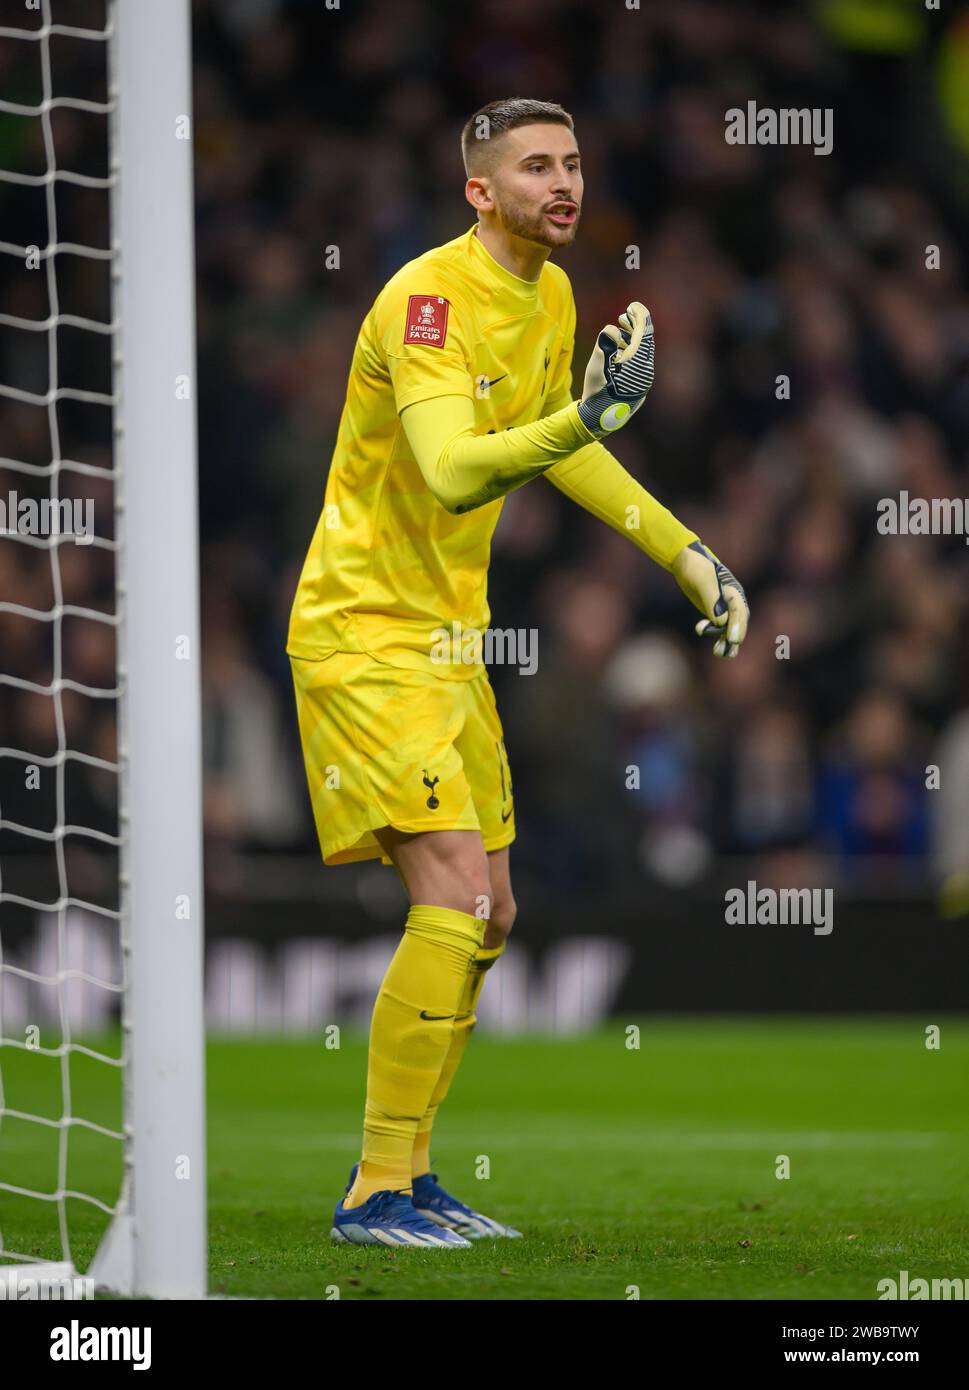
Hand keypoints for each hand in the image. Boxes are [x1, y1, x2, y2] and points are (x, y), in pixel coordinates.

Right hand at [576, 301, 654, 436]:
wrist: (600, 419)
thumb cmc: (596, 392)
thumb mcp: (596, 365)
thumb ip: (604, 344)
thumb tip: (610, 330)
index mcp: (638, 363)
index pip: (644, 333)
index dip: (639, 316)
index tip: (632, 306)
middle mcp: (646, 370)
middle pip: (646, 340)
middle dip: (636, 325)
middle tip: (625, 314)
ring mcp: (645, 378)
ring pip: (644, 351)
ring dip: (633, 337)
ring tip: (621, 328)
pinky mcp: (641, 384)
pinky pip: (641, 360)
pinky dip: (633, 350)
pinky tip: (621, 348)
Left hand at [671, 540, 748, 657]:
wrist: (687, 563)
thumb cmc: (695, 567)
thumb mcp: (702, 579)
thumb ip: (712, 598)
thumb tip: (721, 621)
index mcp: (733, 590)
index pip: (738, 610)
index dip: (736, 625)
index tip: (731, 639)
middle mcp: (733, 601)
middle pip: (739, 622)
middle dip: (733, 637)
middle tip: (725, 650)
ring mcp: (726, 608)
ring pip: (732, 629)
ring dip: (727, 642)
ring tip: (719, 653)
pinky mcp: (717, 613)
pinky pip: (722, 630)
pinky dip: (719, 639)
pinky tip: (715, 649)